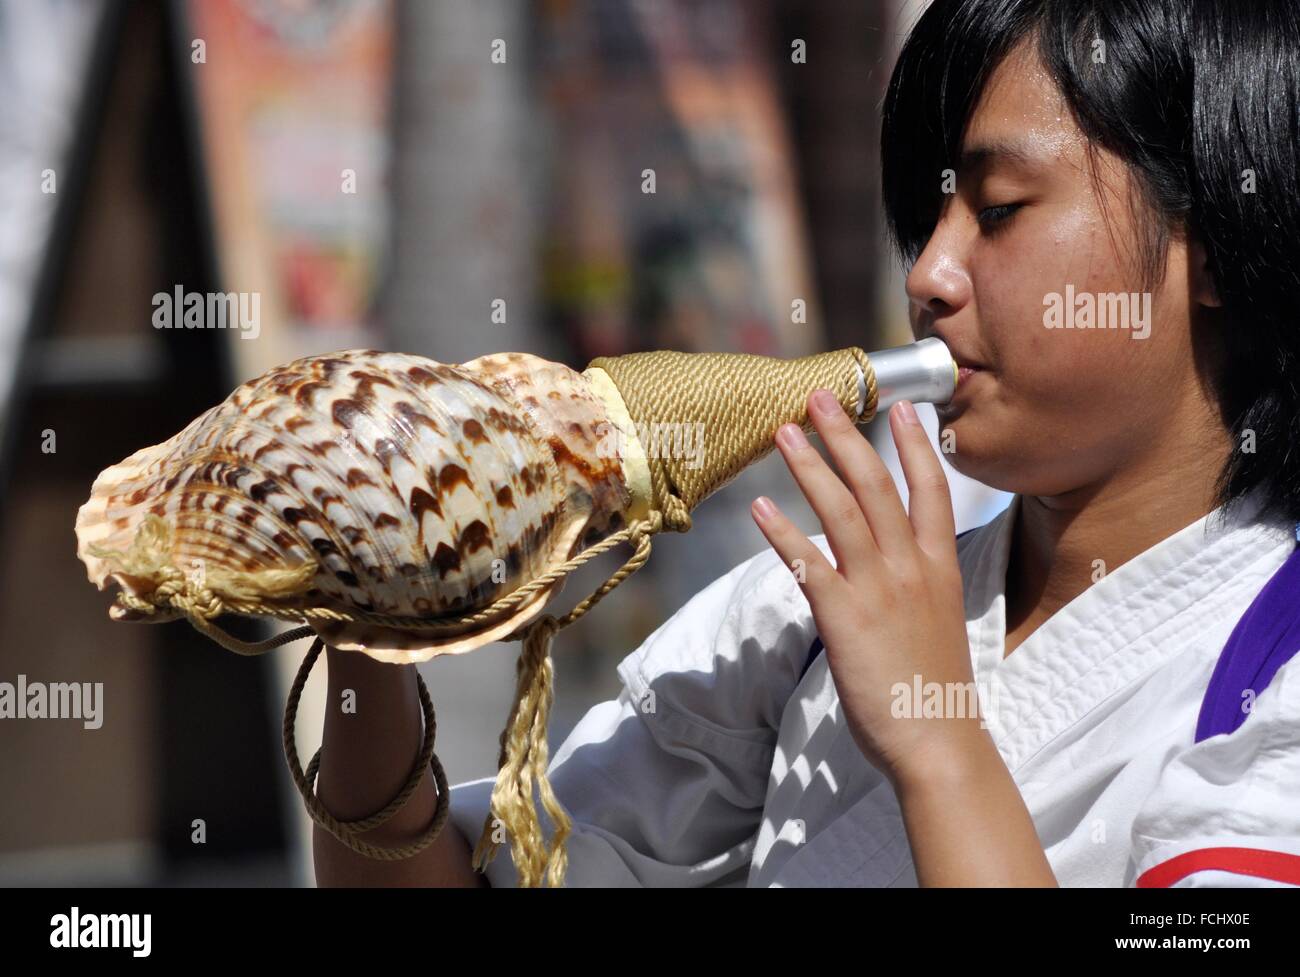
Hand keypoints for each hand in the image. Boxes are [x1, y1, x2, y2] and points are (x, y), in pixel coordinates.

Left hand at [751, 390, 986, 789]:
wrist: (938, 740)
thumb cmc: (934, 688)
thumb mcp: (938, 621)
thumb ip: (915, 583)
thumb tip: (891, 565)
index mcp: (940, 567)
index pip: (931, 491)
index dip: (916, 445)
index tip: (902, 406)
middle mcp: (911, 568)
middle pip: (877, 485)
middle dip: (848, 436)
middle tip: (820, 397)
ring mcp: (878, 589)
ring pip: (842, 511)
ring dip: (811, 467)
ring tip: (784, 433)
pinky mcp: (844, 617)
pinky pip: (809, 564)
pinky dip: (783, 533)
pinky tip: (759, 509)